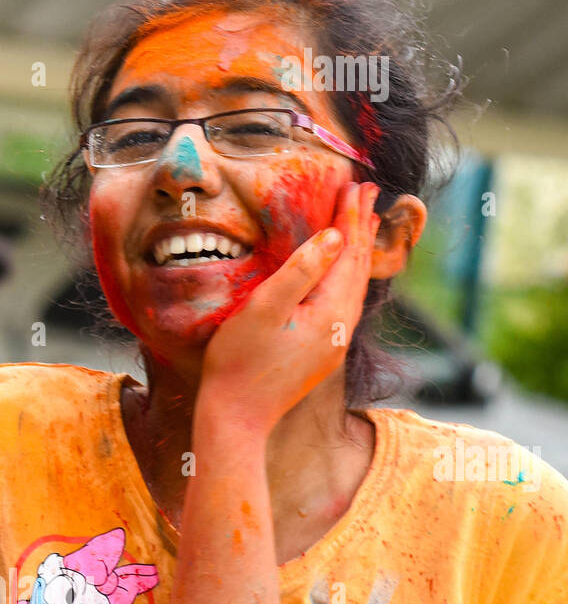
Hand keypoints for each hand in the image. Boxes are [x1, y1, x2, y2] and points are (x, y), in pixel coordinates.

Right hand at [198, 181, 379, 436]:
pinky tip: (344, 276)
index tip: (356, 184)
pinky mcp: (322, 356)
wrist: (236, 420)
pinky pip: (346, 305)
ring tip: (365, 226)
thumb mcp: (264, 308)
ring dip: (359, 253)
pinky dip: (349, 278)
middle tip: (368, 192)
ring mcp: (334, 345)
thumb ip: (300, 270)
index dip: (351, 216)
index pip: (347, 252)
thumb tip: (335, 237)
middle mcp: (341, 329)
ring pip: (355, 288)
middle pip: (358, 268)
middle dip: (362, 228)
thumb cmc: (240, 363)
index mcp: (330, 312)